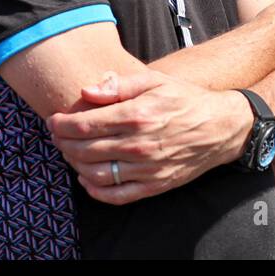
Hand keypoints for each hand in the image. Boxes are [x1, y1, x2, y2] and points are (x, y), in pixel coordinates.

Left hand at [47, 69, 252, 205]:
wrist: (221, 127)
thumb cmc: (186, 100)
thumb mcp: (156, 80)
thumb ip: (119, 85)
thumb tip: (87, 91)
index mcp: (137, 115)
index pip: (84, 125)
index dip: (61, 124)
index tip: (53, 120)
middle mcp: (139, 144)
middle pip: (84, 150)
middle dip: (62, 143)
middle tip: (57, 136)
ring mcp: (146, 168)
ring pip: (95, 174)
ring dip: (74, 165)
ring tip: (71, 153)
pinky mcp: (154, 185)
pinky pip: (115, 195)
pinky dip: (94, 190)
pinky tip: (87, 178)